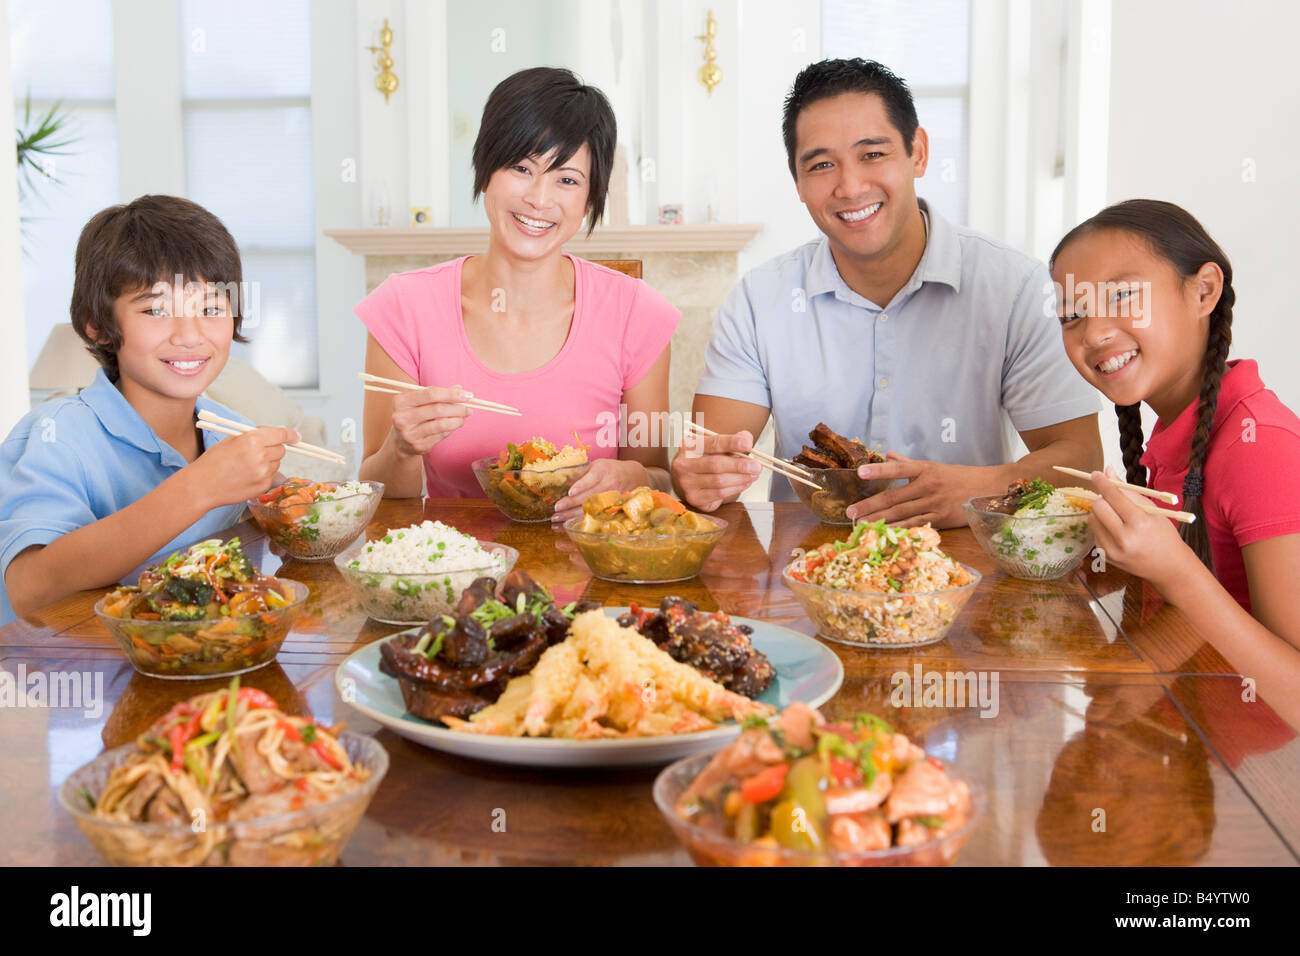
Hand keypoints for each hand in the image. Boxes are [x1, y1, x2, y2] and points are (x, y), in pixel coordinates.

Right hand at [189, 427, 299, 507]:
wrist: (202, 486)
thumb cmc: (213, 461)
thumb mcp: (232, 440)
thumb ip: (254, 436)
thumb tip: (275, 433)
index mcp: (252, 440)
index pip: (281, 435)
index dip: (290, 435)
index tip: (296, 436)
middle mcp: (261, 456)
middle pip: (281, 450)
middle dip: (274, 448)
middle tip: (258, 450)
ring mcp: (263, 473)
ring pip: (276, 463)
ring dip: (268, 462)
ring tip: (247, 465)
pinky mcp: (263, 486)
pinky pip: (271, 476)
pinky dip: (263, 474)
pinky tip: (246, 476)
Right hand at [388, 385, 472, 457]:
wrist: (401, 442)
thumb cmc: (413, 415)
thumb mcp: (420, 402)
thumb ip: (438, 394)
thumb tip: (460, 389)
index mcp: (400, 401)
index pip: (430, 394)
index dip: (451, 394)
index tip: (467, 395)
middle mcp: (401, 418)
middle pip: (437, 409)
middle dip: (457, 408)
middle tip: (469, 408)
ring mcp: (409, 434)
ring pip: (441, 424)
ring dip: (458, 420)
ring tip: (464, 417)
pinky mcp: (418, 446)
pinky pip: (441, 435)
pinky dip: (451, 429)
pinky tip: (455, 425)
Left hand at [551, 458, 650, 523]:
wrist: (635, 476)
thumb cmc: (610, 470)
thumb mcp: (598, 465)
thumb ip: (582, 472)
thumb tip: (559, 481)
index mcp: (603, 470)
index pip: (591, 479)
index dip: (581, 486)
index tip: (569, 492)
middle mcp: (609, 484)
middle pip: (589, 496)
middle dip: (571, 505)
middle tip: (556, 511)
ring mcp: (613, 498)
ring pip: (591, 508)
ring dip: (573, 515)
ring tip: (558, 520)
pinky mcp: (614, 508)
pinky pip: (597, 516)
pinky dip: (584, 520)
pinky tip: (572, 524)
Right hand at [670, 429, 760, 511]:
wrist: (688, 480)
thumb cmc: (704, 461)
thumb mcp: (715, 447)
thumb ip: (731, 441)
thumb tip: (746, 439)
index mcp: (689, 446)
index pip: (713, 443)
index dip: (731, 443)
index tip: (748, 444)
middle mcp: (683, 464)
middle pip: (715, 464)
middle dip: (739, 465)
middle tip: (756, 466)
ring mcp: (686, 483)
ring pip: (719, 481)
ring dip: (741, 478)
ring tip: (754, 475)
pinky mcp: (694, 498)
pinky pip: (719, 494)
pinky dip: (736, 488)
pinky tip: (745, 483)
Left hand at [847, 452, 990, 527]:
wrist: (991, 489)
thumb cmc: (960, 477)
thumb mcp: (935, 466)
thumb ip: (908, 464)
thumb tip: (887, 454)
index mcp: (925, 469)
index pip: (898, 469)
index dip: (879, 471)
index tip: (860, 473)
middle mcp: (928, 485)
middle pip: (894, 497)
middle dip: (870, 506)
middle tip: (850, 512)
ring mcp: (935, 503)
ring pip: (902, 514)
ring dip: (879, 520)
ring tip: (861, 525)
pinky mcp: (942, 519)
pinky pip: (916, 525)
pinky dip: (900, 530)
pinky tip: (886, 534)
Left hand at [1086, 466, 1197, 597]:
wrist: (1168, 567)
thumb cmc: (1163, 534)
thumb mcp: (1151, 509)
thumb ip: (1128, 491)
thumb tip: (1107, 471)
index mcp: (1139, 522)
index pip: (1113, 496)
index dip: (1103, 482)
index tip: (1096, 474)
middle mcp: (1123, 538)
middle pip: (1097, 507)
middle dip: (1102, 499)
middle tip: (1111, 500)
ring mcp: (1112, 549)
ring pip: (1092, 519)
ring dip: (1100, 513)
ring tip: (1118, 518)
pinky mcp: (1104, 556)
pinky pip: (1094, 532)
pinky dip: (1102, 527)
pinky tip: (1118, 532)